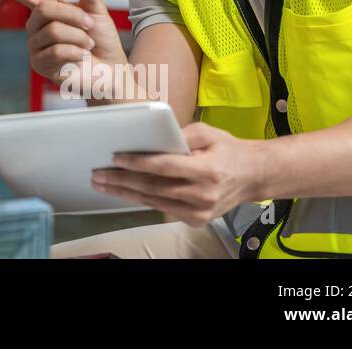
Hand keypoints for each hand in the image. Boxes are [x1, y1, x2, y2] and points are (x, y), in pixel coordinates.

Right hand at [0, 0, 125, 95]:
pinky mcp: (39, 65)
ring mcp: (36, 46)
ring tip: (88, 45)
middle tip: (90, 25)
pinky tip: (81, 57)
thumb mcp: (97, 11)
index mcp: (47, 10)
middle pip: (44, 10)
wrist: (110, 70)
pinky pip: (56, 52)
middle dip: (74, 16)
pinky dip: (76, 53)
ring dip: (79, 37)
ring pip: (53, 31)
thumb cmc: (101, 40)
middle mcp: (36, 26)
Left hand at [89, 122, 269, 226]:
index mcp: (207, 170)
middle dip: (122, 181)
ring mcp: (200, 212)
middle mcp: (203, 194)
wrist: (254, 177)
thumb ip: (180, 133)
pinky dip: (142, 200)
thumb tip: (152, 136)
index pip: (164, 167)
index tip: (115, 158)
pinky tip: (125, 192)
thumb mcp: (208, 132)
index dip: (138, 163)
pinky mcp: (196, 220)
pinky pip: (163, 208)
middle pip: (153, 187)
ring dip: (125, 193)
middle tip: (98, 174)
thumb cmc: (228, 150)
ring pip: (154, 201)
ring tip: (103, 185)